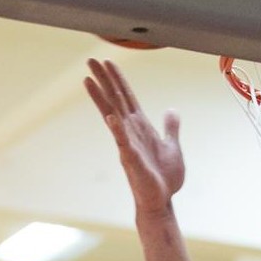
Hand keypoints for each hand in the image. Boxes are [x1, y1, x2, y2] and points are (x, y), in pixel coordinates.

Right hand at [84, 58, 185, 217]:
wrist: (162, 200)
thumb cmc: (165, 177)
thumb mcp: (172, 146)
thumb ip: (170, 127)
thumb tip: (171, 110)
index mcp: (141, 127)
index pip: (127, 97)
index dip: (118, 79)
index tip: (108, 61)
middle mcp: (131, 132)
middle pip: (115, 100)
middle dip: (104, 80)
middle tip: (90, 59)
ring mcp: (128, 144)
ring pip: (113, 115)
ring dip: (101, 97)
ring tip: (88, 79)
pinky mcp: (131, 159)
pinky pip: (123, 142)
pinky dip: (117, 130)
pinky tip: (110, 117)